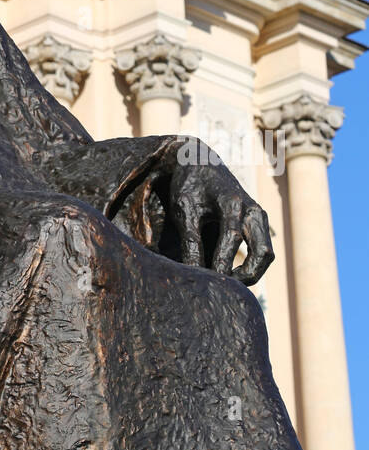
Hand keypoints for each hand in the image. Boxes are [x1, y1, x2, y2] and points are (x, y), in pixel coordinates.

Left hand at [168, 151, 272, 284]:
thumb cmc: (189, 185)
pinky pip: (262, 249)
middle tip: (222, 287)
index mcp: (232, 202)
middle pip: (263, 253)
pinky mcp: (258, 221)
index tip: (209, 283)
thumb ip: (190, 241)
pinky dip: (251, 264)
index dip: (222, 264)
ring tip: (225, 282)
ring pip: (266, 254)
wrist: (201, 161)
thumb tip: (195, 274)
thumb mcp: (184, 209)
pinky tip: (228, 272)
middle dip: (246, 275)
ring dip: (251, 273)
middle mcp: (252, 209)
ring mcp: (259, 215)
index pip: (232, 239)